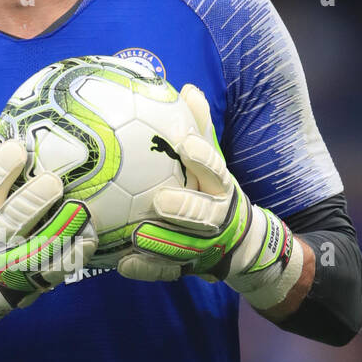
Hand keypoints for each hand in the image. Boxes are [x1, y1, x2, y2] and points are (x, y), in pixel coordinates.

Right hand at [0, 111, 96, 333]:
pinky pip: (59, 267)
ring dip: (61, 229)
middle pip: (14, 217)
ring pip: (39, 244)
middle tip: (54, 182)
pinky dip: (75, 254)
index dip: (1, 169)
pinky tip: (91, 239)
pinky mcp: (38, 275)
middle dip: (33, 200)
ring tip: (81, 210)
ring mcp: (18, 258)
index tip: (16, 148)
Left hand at [116, 84, 302, 310]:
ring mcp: (204, 247)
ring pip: (186, 247)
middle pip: (206, 214)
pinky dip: (147, 269)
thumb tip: (188, 89)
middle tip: (161, 201)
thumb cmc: (212, 191)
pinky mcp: (189, 269)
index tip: (186, 145)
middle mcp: (217, 219)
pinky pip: (167, 272)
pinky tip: (123, 265)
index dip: (205, 159)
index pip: (218, 171)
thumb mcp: (212, 161)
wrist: (238, 241)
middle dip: (186, 207)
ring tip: (138, 237)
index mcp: (223, 189)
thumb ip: (199, 130)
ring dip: (162, 243)